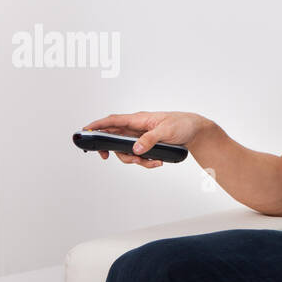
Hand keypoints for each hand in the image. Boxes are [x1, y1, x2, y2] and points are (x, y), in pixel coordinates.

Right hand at [81, 111, 210, 168]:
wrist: (196, 130)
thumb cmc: (182, 123)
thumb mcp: (167, 131)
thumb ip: (150, 139)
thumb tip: (135, 149)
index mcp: (138, 119)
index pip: (112, 121)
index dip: (97, 126)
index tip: (85, 131)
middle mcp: (136, 128)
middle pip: (115, 140)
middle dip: (115, 151)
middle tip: (114, 158)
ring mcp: (141, 137)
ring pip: (127, 151)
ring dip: (136, 160)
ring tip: (152, 162)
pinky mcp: (147, 146)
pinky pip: (139, 156)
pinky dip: (146, 162)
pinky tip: (158, 162)